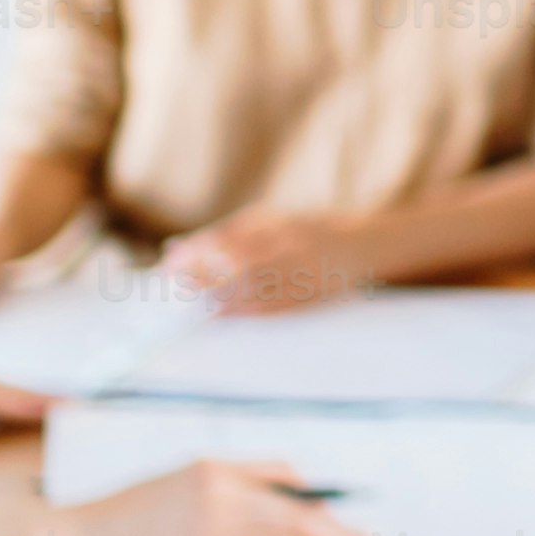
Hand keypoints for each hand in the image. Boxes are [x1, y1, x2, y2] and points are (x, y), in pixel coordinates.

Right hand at [50, 456, 371, 535]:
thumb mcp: (171, 487)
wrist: (81, 535)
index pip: (279, 471)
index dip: (311, 493)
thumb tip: (260, 512)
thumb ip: (214, 492)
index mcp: (212, 464)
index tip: (333, 508)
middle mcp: (221, 484)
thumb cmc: (120, 516)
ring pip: (289, 528)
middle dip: (333, 522)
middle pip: (293, 503)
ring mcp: (217, 517)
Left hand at [161, 210, 374, 314]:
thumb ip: (224, 234)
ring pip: (259, 287)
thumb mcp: (268, 220)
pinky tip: (224, 315)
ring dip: (222, 299)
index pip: (229, 238)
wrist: (364, 242)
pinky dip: (248, 311)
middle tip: (176, 290)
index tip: (170, 265)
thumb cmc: (304, 231)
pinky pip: (277, 305)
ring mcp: (305, 270)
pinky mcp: (314, 294)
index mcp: (276, 223)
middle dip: (205, 278)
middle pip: (241, 263)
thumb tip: (175, 248)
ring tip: (193, 306)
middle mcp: (291, 245)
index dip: (197, 253)